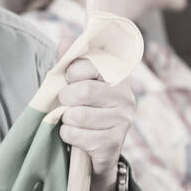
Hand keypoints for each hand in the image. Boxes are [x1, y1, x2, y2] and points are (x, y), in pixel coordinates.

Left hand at [56, 38, 136, 190]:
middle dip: (65, 98)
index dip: (72, 72)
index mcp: (118, 76)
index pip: (91, 64)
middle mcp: (126, 97)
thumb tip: (65, 42)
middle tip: (67, 102)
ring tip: (71, 119)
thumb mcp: (77, 81)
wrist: (98, 148)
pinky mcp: (113, 143)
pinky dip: (67, 135)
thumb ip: (70, 60)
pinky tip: (75, 134)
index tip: (70, 78)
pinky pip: (76, 136)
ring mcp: (122, 121)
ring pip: (77, 116)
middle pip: (83, 91)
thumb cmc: (84, 106)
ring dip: (66, 119)